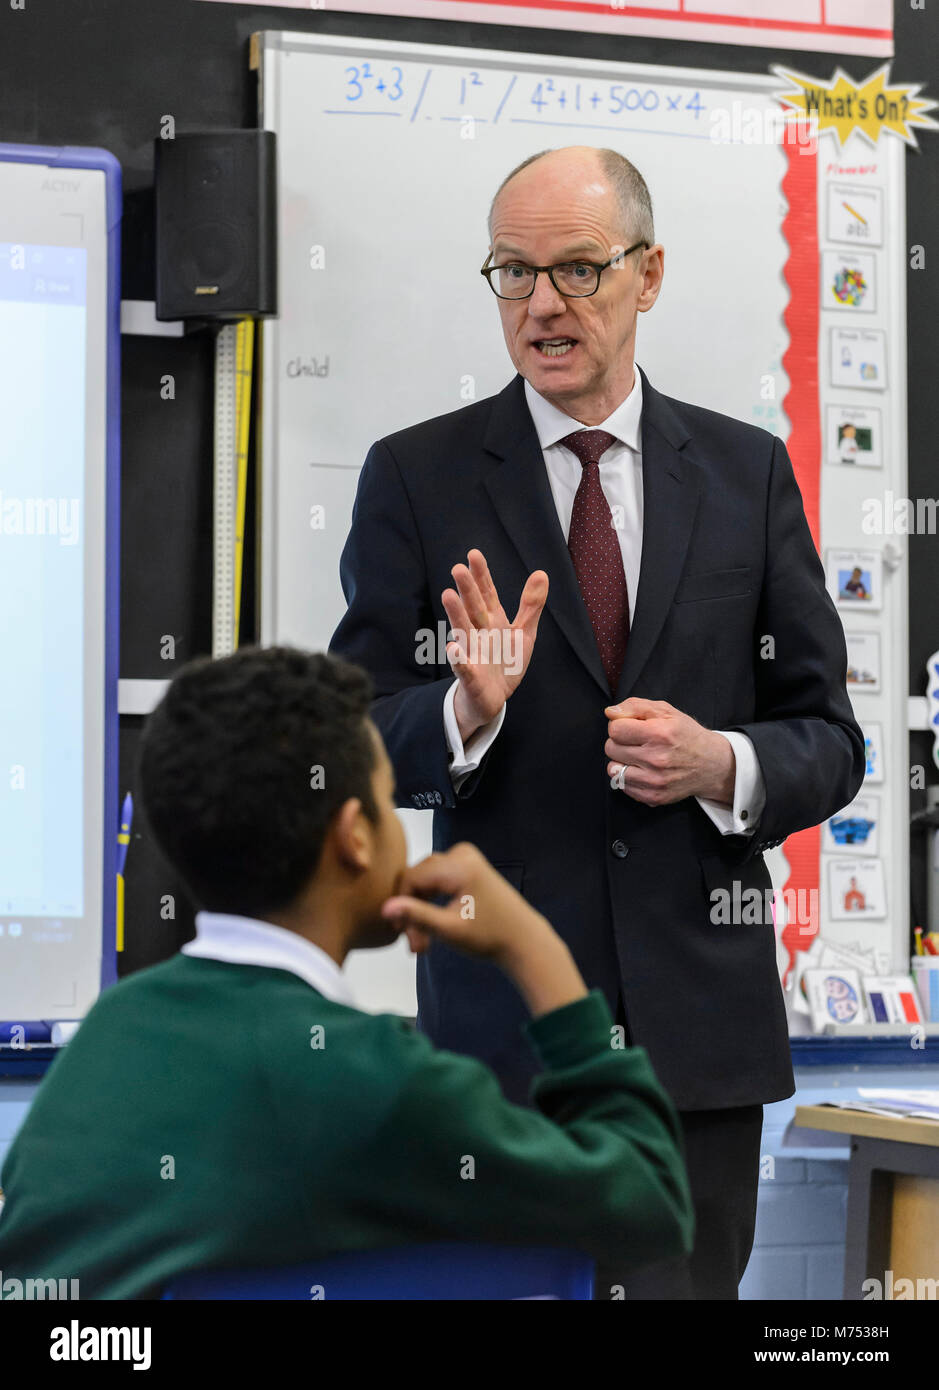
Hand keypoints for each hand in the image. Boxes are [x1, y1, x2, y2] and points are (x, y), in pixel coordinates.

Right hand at [380, 843, 585, 1017]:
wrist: (522, 939)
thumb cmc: (489, 936)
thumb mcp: (449, 929)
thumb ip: (416, 916)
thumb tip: (384, 908)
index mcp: (459, 865)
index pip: (412, 878)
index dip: (402, 906)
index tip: (405, 935)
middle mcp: (461, 853)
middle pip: (418, 878)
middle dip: (413, 911)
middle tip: (416, 944)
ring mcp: (465, 857)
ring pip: (425, 880)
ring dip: (420, 909)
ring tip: (423, 942)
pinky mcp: (467, 865)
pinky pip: (437, 878)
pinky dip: (432, 901)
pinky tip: (431, 925)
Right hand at [442, 549, 547, 742]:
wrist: (492, 699)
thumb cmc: (505, 662)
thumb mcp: (523, 632)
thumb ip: (531, 605)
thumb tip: (541, 573)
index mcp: (493, 620)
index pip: (486, 593)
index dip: (481, 575)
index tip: (473, 554)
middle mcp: (479, 632)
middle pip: (473, 608)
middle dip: (467, 589)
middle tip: (458, 568)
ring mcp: (472, 653)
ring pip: (463, 631)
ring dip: (456, 614)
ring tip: (448, 595)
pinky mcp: (470, 676)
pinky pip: (463, 667)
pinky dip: (458, 659)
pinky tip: (453, 648)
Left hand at [604, 697, 735, 806]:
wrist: (711, 764)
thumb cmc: (686, 735)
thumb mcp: (666, 711)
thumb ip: (635, 706)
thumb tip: (609, 713)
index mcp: (659, 734)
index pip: (615, 730)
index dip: (620, 725)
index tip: (631, 727)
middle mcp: (657, 759)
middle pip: (611, 749)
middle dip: (620, 742)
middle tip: (637, 742)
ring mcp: (655, 781)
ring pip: (613, 769)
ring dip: (621, 761)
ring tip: (638, 757)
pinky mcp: (654, 796)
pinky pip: (622, 786)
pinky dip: (628, 777)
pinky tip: (642, 770)